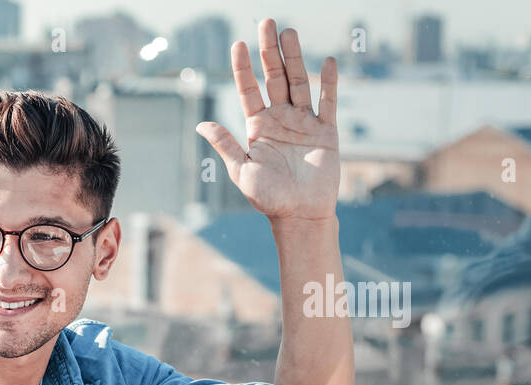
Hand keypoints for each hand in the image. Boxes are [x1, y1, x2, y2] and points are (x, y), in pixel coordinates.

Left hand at [197, 18, 339, 222]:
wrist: (299, 215)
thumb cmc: (268, 198)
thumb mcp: (241, 171)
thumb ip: (226, 145)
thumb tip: (201, 125)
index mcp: (258, 127)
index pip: (248, 90)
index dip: (242, 68)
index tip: (237, 44)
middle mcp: (280, 119)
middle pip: (274, 78)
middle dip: (269, 52)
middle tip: (266, 22)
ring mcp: (304, 123)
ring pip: (299, 83)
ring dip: (294, 58)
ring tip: (288, 33)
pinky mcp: (326, 132)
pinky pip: (328, 103)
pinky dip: (328, 83)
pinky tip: (325, 62)